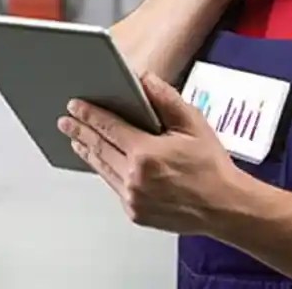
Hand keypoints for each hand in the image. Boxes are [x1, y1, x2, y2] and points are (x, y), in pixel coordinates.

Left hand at [57, 73, 246, 235]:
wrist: (226, 208)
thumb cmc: (212, 167)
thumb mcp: (193, 124)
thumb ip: (166, 99)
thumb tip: (144, 78)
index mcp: (147, 154)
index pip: (107, 127)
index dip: (88, 114)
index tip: (75, 105)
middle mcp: (135, 178)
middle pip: (98, 148)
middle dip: (79, 131)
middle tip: (65, 120)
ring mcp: (133, 198)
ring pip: (102, 168)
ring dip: (87, 151)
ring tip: (76, 139)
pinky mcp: (135, 212)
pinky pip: (113, 186)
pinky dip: (104, 170)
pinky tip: (100, 160)